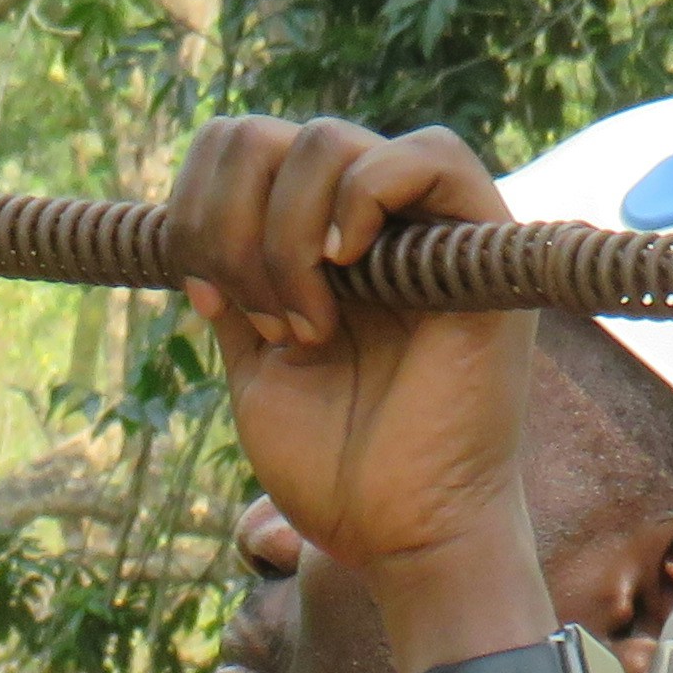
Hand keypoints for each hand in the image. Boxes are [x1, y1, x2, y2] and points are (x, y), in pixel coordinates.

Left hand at [173, 117, 539, 600]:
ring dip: (284, 238)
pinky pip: (430, 153)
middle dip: (232, 230)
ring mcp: (425, 229)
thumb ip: (229, 292)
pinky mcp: (481, 247)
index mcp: (314, 247)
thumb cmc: (335, 470)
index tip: (210, 298)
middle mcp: (370, 225)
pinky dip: (363, 195)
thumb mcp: (254, 369)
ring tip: (307, 326)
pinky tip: (346, 266)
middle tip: (264, 324)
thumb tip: (191, 232)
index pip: (237, 150)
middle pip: (266, 137)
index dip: (197, 206)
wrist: (400, 536)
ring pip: (326, 139)